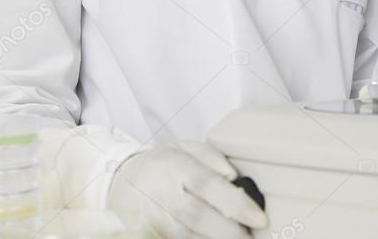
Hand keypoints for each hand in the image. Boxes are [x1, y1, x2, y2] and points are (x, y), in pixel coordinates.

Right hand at [106, 140, 266, 237]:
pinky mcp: (149, 233)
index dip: (235, 203)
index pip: (208, 184)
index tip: (259, 217)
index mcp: (175, 166)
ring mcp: (155, 217)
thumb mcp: (183, 148)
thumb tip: (234, 176)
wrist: (119, 182)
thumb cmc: (159, 165)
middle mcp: (164, 192)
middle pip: (199, 216)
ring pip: (188, 236)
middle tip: (251, 237)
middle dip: (229, 232)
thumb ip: (211, 157)